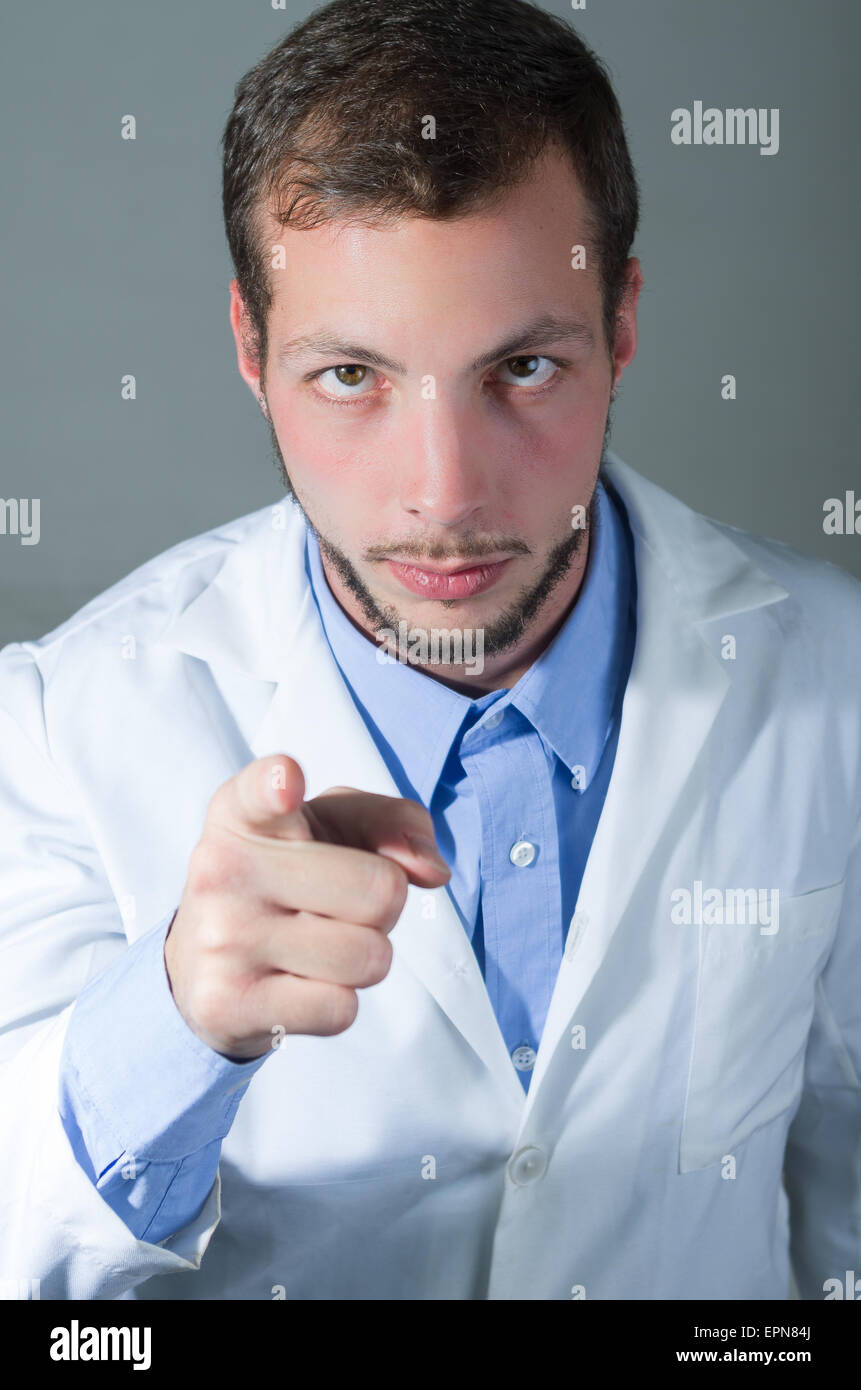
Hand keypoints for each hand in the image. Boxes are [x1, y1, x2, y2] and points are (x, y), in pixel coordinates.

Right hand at [164, 755, 449, 1059]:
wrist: (202, 965)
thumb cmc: (290, 878)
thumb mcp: (335, 829)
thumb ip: (395, 823)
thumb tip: (432, 870)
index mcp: (244, 814)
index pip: (261, 791)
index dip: (278, 784)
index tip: (286, 782)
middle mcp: (222, 868)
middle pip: (380, 890)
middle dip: (383, 906)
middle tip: (336, 907)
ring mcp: (221, 939)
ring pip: (368, 957)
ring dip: (364, 958)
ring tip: (317, 946)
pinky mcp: (226, 1004)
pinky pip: (341, 1009)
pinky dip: (336, 1003)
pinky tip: (294, 987)